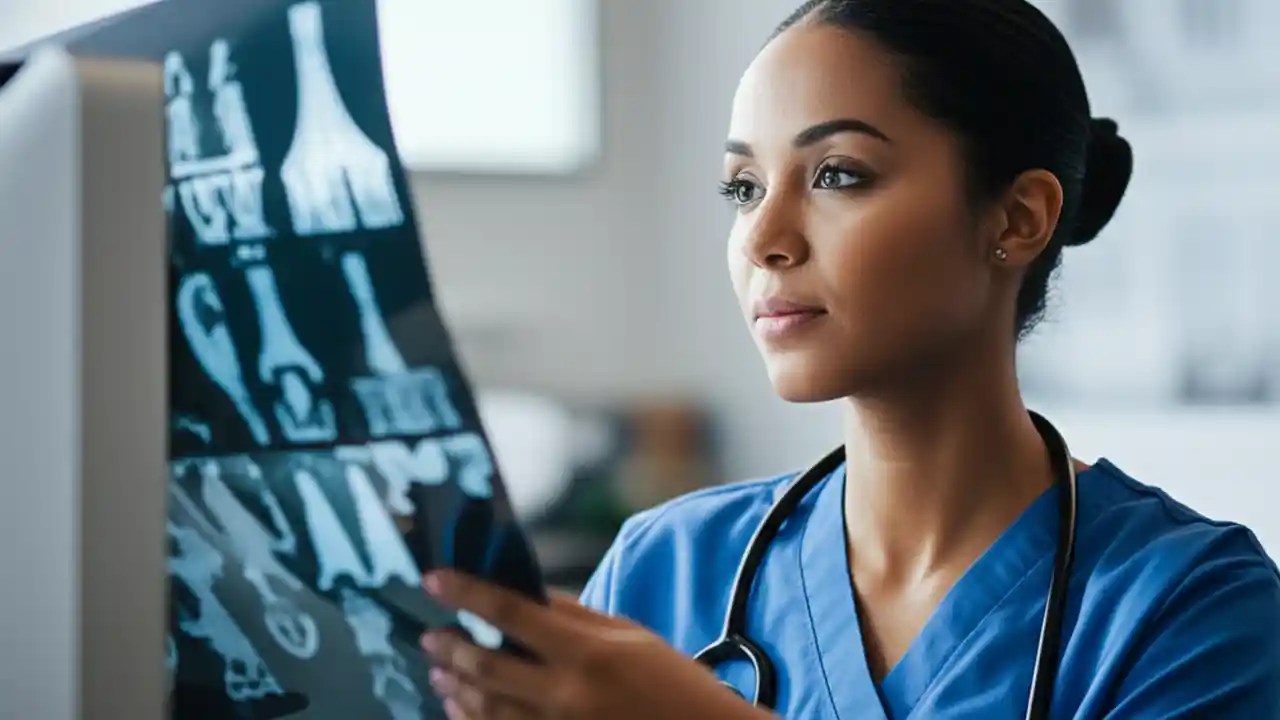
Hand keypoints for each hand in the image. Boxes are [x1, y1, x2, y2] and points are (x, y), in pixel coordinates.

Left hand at [419, 570, 770, 719]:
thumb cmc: (673, 683)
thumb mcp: (630, 636)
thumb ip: (576, 616)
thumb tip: (528, 594)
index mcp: (587, 654)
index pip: (512, 614)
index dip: (468, 593)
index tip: (434, 579)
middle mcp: (565, 695)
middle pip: (488, 669)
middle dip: (452, 649)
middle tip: (429, 636)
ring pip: (487, 711)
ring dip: (457, 689)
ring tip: (439, 672)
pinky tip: (461, 709)